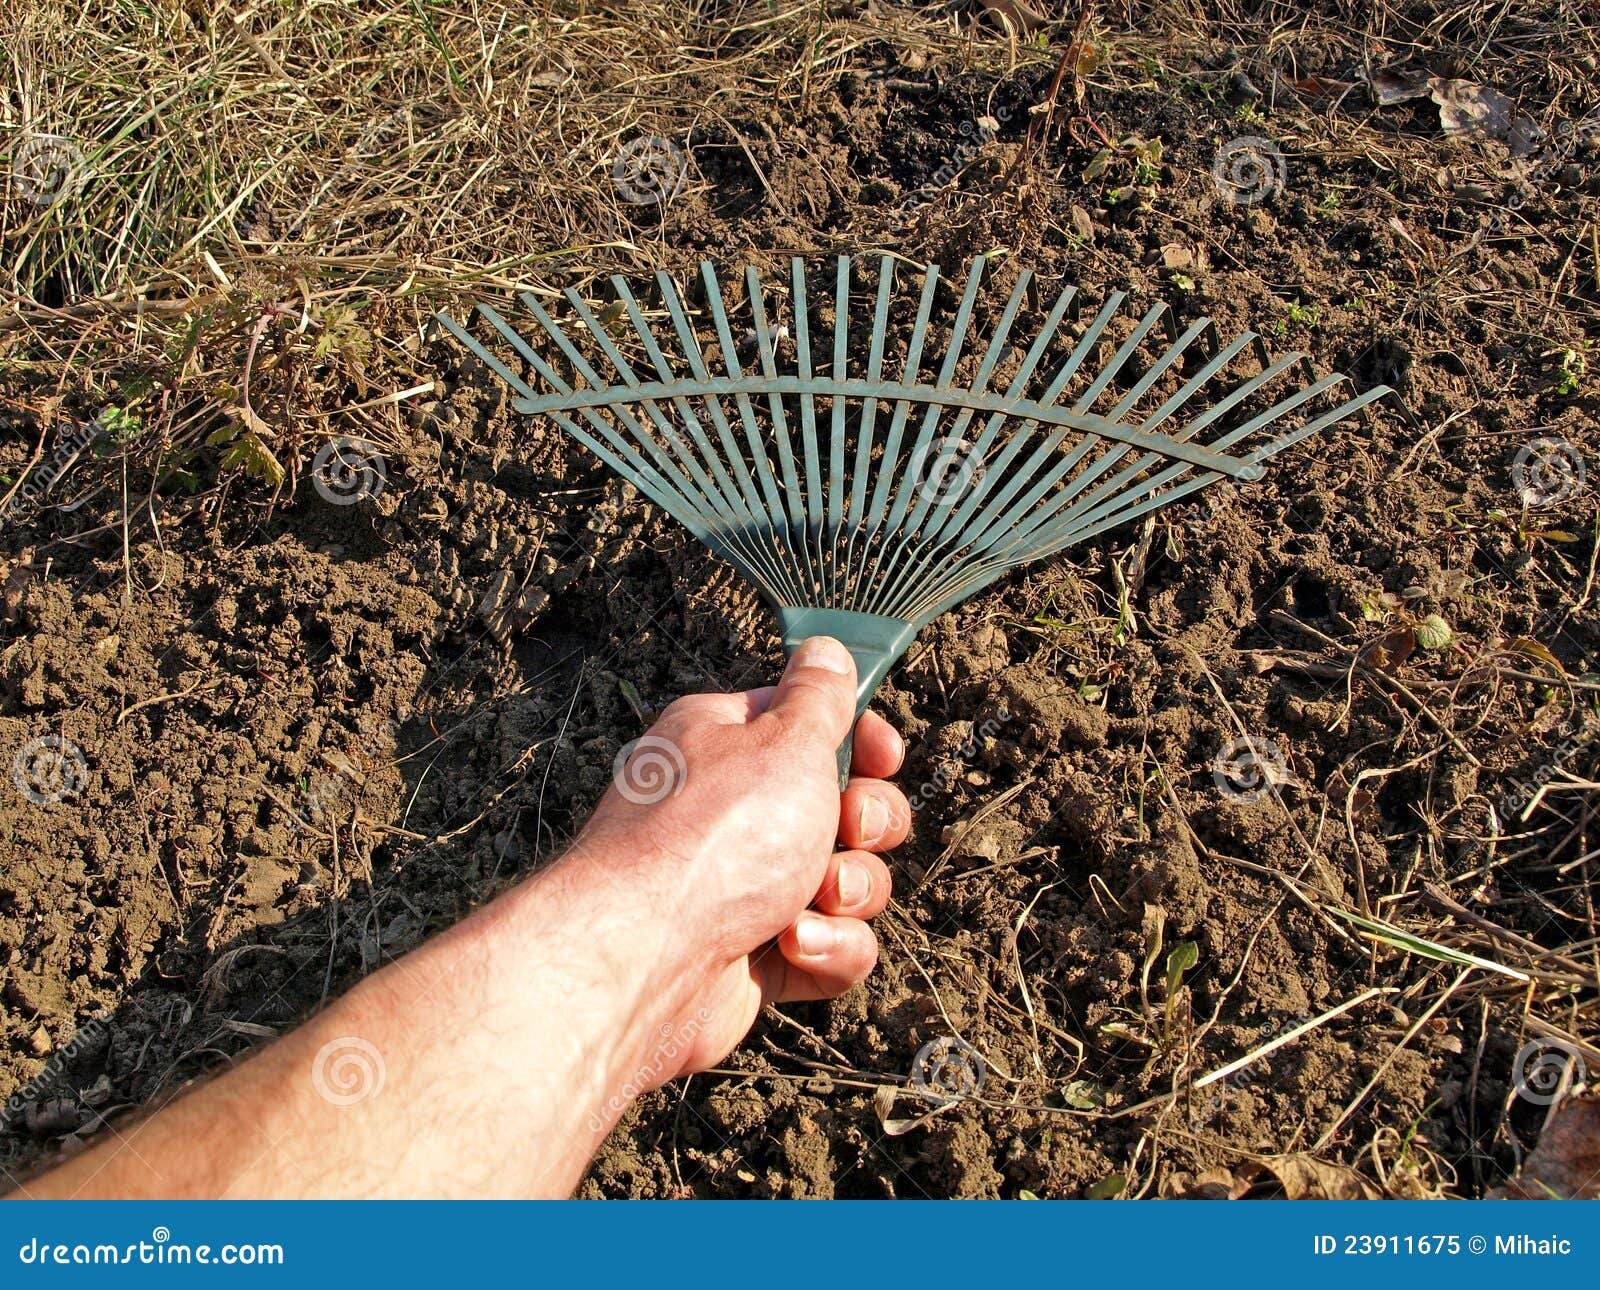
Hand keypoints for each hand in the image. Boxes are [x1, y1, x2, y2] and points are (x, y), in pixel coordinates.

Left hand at [566, 636, 908, 1078]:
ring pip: (846, 881)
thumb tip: (825, 649)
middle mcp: (733, 811)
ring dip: (849, 890)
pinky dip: (826, 948)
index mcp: (728, 742)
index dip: (860, 740)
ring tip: (814, 897)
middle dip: (868, 822)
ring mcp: (745, 885)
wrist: (643, 960)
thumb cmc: (712, 837)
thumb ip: (819, 697)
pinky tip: (794, 945)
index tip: (884, 755)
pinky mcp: (757, 954)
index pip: (812, 725)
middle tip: (851, 827)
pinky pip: (829, 946)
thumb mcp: (784, 741)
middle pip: (844, 806)